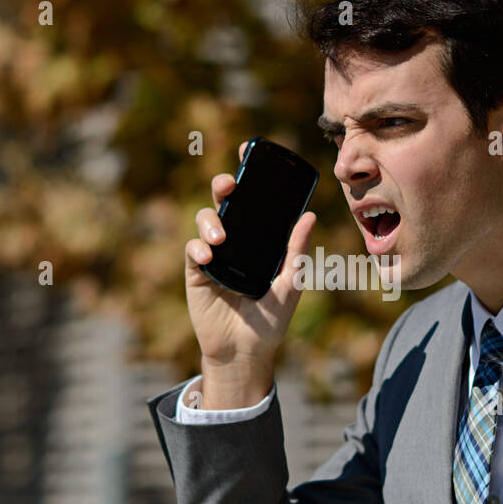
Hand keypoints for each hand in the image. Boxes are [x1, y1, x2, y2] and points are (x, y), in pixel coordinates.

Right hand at [184, 140, 316, 406]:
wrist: (246, 353)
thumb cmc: (271, 321)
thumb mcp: (290, 284)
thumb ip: (296, 251)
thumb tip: (309, 216)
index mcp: (259, 238)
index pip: (253, 201)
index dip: (248, 175)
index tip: (247, 150)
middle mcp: (236, 240)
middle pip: (225, 201)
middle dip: (224, 185)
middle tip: (229, 184)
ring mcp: (214, 254)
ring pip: (206, 220)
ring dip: (211, 220)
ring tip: (220, 238)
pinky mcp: (197, 272)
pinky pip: (193, 249)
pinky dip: (199, 248)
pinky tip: (209, 257)